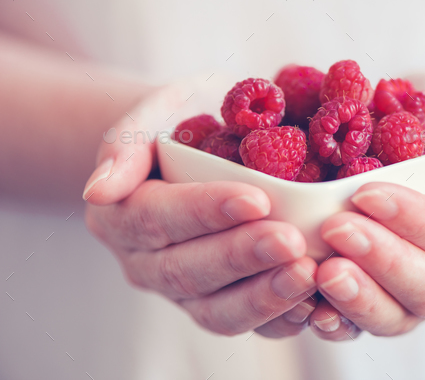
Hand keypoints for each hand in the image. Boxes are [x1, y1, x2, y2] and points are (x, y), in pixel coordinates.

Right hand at [84, 81, 317, 337]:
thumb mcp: (151, 114)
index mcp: (123, 214)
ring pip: (214, 310)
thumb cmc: (177, 125)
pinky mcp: (215, 305)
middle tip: (290, 241)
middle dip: (241, 257)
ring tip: (307, 274)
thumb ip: (124, 146)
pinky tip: (314, 305)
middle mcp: (146, 261)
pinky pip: (244, 324)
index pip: (159, 217)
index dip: (205, 212)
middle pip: (187, 270)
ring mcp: (181, 291)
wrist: (188, 153)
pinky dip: (278, 320)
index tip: (256, 199)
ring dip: (263, 296)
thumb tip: (98, 190)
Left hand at [308, 75, 424, 339]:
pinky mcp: (389, 303)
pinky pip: (365, 326)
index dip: (415, 220)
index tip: (366, 193)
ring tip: (322, 272)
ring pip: (398, 316)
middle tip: (336, 229)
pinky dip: (339, 322)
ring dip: (359, 299)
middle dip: (382, 260)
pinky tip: (311, 310)